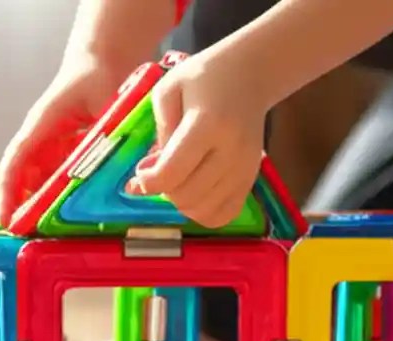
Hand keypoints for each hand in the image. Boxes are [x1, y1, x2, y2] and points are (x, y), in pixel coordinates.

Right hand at [0, 56, 126, 225]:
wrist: (99, 60)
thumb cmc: (94, 75)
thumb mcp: (104, 101)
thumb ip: (108, 130)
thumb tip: (113, 161)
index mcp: (39, 125)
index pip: (14, 163)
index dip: (7, 194)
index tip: (6, 219)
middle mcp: (38, 139)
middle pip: (22, 180)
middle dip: (23, 209)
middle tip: (30, 236)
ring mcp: (49, 146)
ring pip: (39, 183)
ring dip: (43, 205)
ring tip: (52, 230)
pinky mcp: (63, 151)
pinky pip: (58, 179)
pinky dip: (62, 196)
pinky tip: (75, 212)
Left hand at [125, 52, 267, 227]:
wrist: (251, 74)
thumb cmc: (203, 78)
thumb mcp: (168, 91)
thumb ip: (159, 132)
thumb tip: (150, 172)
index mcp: (208, 124)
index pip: (171, 173)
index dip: (147, 181)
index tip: (140, 171)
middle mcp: (231, 150)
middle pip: (186, 196)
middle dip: (163, 191)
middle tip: (157, 173)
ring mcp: (245, 168)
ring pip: (203, 211)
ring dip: (181, 203)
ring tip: (177, 180)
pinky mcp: (252, 178)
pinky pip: (224, 214)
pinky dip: (203, 212)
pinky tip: (195, 193)